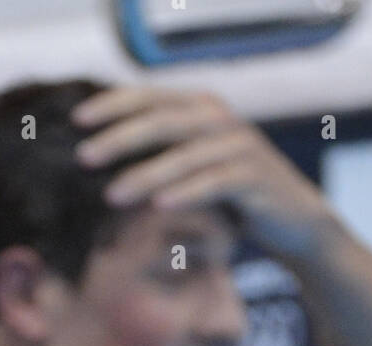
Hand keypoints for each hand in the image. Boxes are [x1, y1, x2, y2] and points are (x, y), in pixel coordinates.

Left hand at [71, 86, 338, 260]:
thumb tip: (107, 152)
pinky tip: (159, 208)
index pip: (150, 97)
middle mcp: (220, 120)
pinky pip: (213, 184)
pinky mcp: (255, 179)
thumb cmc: (236, 198)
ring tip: (112, 195)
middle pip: (161, 121)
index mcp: (202, 108)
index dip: (112, 105)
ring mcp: (240, 147)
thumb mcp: (197, 168)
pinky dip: (185, 194)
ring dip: (144, 175)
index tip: (76, 121)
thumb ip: (164, 152)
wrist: (294, 223)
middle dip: (118, 139)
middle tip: (83, 158)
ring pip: (183, 155)